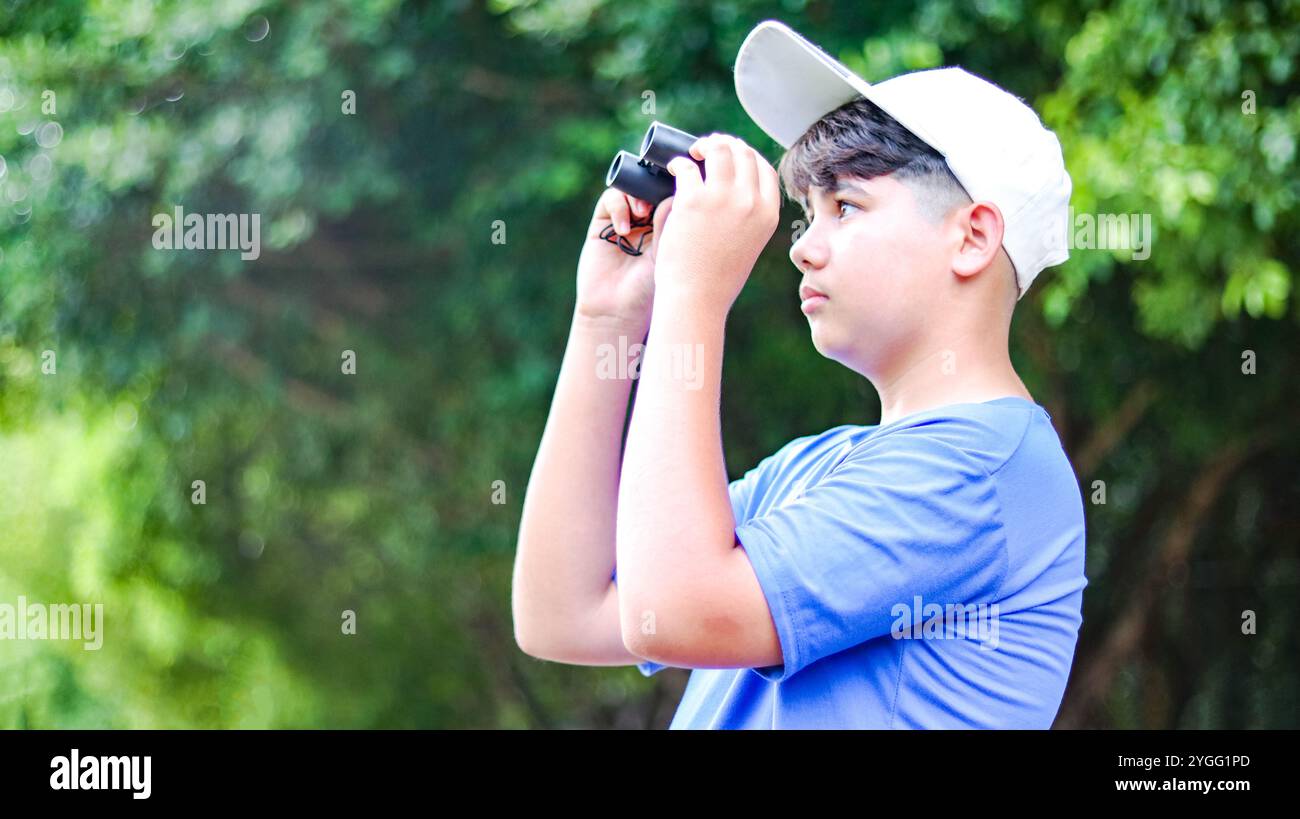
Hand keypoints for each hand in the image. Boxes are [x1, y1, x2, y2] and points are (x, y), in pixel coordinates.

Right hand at [575, 187, 675, 333]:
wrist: (617, 312)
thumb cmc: (648, 292)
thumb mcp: (666, 255)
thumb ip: (669, 224)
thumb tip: (677, 192)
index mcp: (667, 229)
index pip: (671, 196)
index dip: (674, 188)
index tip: (681, 189)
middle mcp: (646, 223)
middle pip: (650, 187)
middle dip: (654, 186)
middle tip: (658, 196)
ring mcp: (624, 223)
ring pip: (630, 189)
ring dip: (636, 195)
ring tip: (642, 214)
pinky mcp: (601, 226)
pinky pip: (609, 201)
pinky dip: (618, 207)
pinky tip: (623, 230)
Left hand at [654, 133, 780, 312]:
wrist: (697, 299)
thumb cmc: (717, 280)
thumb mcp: (747, 246)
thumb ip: (748, 219)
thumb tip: (737, 196)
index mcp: (768, 215)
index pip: (765, 169)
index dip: (748, 157)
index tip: (732, 157)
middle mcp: (750, 202)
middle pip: (743, 153)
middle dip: (726, 144)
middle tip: (707, 150)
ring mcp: (722, 199)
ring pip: (718, 150)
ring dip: (705, 145)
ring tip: (692, 154)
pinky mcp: (693, 200)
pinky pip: (686, 166)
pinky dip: (678, 163)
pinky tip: (673, 168)